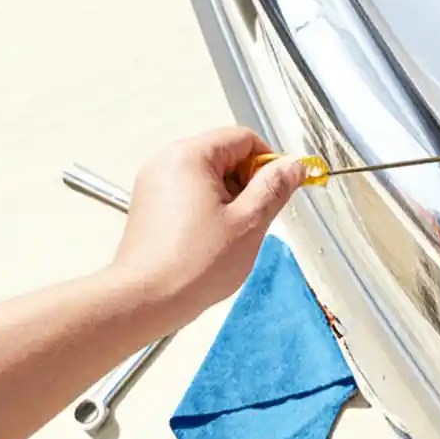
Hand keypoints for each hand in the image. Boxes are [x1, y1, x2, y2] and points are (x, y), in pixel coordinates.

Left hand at [112, 127, 306, 318]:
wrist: (146, 300)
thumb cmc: (196, 263)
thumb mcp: (250, 222)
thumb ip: (275, 187)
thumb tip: (294, 166)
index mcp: (190, 155)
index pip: (243, 139)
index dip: (269, 163)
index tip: (278, 193)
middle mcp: (166, 160)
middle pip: (224, 155)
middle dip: (247, 183)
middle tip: (253, 219)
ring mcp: (153, 182)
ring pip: (208, 176)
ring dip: (229, 198)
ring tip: (230, 234)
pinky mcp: (148, 204)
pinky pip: (189, 192)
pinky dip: (208, 208)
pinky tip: (211, 239)